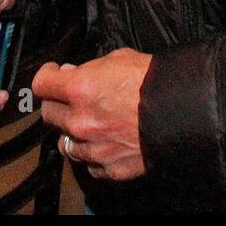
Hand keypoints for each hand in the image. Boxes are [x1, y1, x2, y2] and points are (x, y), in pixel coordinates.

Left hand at [33, 49, 151, 181]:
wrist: (185, 110)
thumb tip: (74, 73)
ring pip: (65, 143)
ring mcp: (93, 147)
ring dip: (72, 132)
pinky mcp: (109, 167)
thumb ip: (90, 68)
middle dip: (58, 103)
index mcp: (80, 89)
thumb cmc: (156, 81)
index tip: (53, 74)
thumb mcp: (119, 58)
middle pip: (49, 114)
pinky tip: (104, 142)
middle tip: (72, 98)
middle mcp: (80, 120)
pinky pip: (89, 165)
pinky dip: (93, 154)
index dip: (46, 76)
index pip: (41, 85)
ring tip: (89, 123)